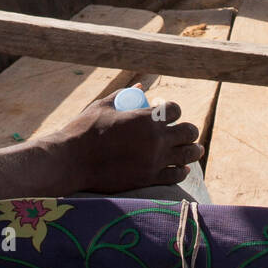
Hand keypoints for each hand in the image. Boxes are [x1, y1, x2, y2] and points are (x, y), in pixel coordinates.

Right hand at [51, 87, 202, 193]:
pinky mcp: (148, 179)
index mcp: (145, 117)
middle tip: (187, 132)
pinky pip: (175, 176)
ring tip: (195, 150)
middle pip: (188, 132)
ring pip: (187, 155)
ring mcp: (154, 161)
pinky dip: (181, 171)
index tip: (170, 113)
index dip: (174, 110)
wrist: (71, 161)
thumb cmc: (84, 129)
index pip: (176, 110)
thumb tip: (141, 88)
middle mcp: (155, 139)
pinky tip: (181, 168)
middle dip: (189, 131)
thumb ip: (125, 94)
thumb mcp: (103, 105)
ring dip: (193, 150)